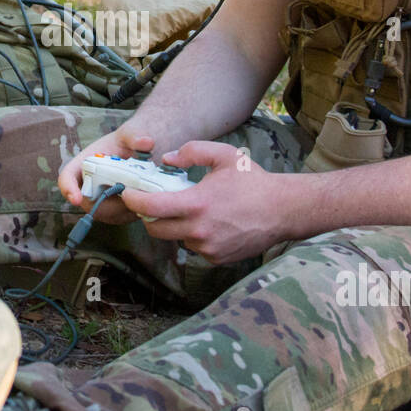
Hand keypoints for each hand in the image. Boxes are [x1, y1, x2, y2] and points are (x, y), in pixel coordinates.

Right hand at [58, 126, 158, 224]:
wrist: (139, 153)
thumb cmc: (128, 141)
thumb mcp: (131, 134)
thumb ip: (136, 136)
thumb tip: (146, 143)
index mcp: (83, 164)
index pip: (67, 177)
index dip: (68, 188)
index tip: (76, 198)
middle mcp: (88, 186)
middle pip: (89, 203)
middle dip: (109, 200)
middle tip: (131, 188)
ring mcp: (101, 202)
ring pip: (108, 214)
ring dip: (124, 205)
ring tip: (142, 187)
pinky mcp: (116, 213)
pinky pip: (122, 217)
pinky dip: (134, 209)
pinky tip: (146, 195)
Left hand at [118, 141, 291, 264]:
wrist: (283, 210)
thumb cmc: (253, 181)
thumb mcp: (223, 155)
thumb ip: (191, 151)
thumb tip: (166, 159)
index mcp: (196, 204)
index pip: (150, 208)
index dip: (133, 201)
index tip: (128, 194)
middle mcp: (198, 230)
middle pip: (155, 229)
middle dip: (149, 217)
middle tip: (153, 203)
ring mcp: (207, 248)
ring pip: (176, 238)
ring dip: (175, 226)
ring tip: (191, 210)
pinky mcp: (216, 259)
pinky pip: (194, 248)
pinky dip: (194, 236)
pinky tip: (211, 223)